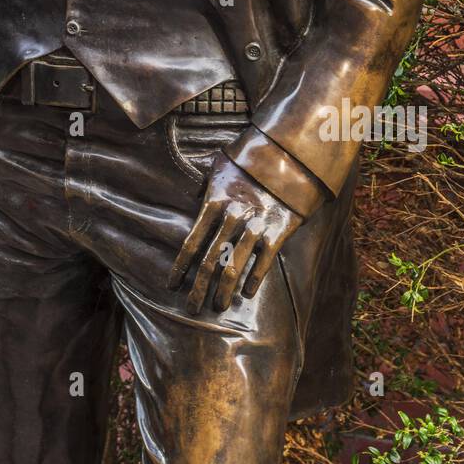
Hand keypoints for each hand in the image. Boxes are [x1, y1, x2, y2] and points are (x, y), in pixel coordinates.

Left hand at [168, 155, 301, 314]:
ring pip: (233, 267)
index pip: (191, 241)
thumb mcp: (221, 162)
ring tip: (217, 306)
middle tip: (191, 307)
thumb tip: (193, 193)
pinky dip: (254, 279)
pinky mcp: (277, 232)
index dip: (181, 266)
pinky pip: (263, 262)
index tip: (172, 285)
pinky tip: (247, 293)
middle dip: (198, 287)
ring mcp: (255, 226)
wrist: (290, 155)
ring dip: (222, 291)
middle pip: (209, 261)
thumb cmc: (252, 159)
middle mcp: (232, 217)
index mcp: (214, 202)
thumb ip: (204, 181)